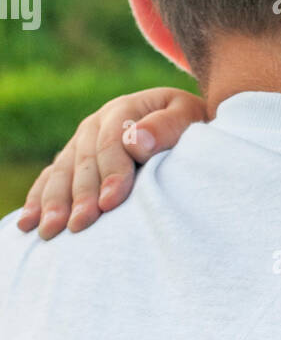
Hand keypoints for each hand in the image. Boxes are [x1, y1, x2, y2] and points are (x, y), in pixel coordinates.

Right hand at [17, 87, 205, 239]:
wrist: (182, 123)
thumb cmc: (191, 125)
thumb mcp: (188, 117)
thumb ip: (167, 126)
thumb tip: (137, 142)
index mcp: (125, 109)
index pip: (113, 142)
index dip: (111, 172)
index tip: (110, 202)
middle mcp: (97, 123)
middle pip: (84, 160)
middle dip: (81, 195)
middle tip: (80, 225)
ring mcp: (82, 142)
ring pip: (62, 171)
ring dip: (54, 202)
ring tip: (50, 230)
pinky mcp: (74, 160)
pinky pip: (51, 178)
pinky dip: (39, 199)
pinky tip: (28, 222)